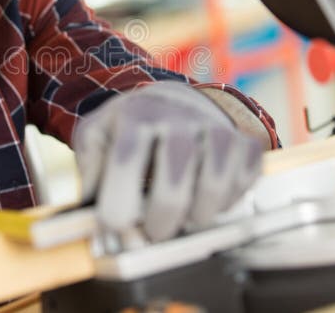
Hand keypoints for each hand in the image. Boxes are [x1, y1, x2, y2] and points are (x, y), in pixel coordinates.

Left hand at [73, 82, 261, 241]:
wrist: (176, 100)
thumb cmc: (131, 127)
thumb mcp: (97, 135)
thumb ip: (90, 170)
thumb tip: (92, 215)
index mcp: (136, 114)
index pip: (126, 162)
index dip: (118, 205)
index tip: (113, 228)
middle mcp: (178, 117)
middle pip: (173, 186)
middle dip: (159, 224)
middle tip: (152, 233)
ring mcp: (216, 128)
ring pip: (213, 189)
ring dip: (196, 216)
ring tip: (182, 217)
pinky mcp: (245, 142)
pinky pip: (243, 184)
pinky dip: (226, 202)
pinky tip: (207, 198)